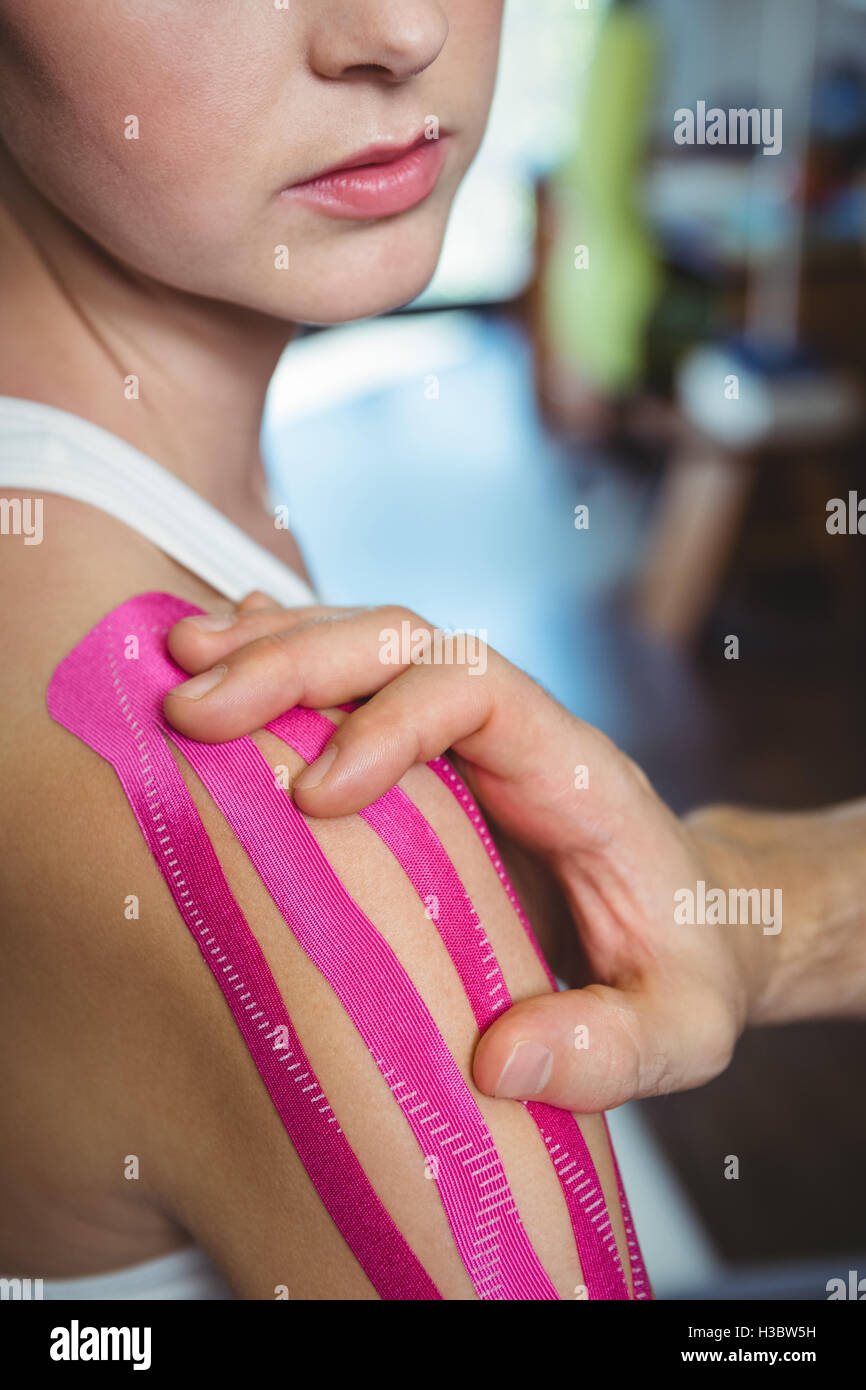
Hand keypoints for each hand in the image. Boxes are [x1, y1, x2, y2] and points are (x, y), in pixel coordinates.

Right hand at [161, 595, 797, 1111]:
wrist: (694, 919)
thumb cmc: (684, 968)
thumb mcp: (682, 1030)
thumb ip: (614, 1047)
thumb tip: (500, 1062)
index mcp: (575, 771)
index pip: (479, 690)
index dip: (392, 722)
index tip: (316, 797)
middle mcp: (516, 728)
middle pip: (404, 641)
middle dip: (296, 662)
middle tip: (196, 709)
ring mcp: (468, 732)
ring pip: (367, 643)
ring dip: (271, 647)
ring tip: (180, 666)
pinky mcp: (430, 753)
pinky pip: (354, 680)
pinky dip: (283, 658)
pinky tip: (222, 654)